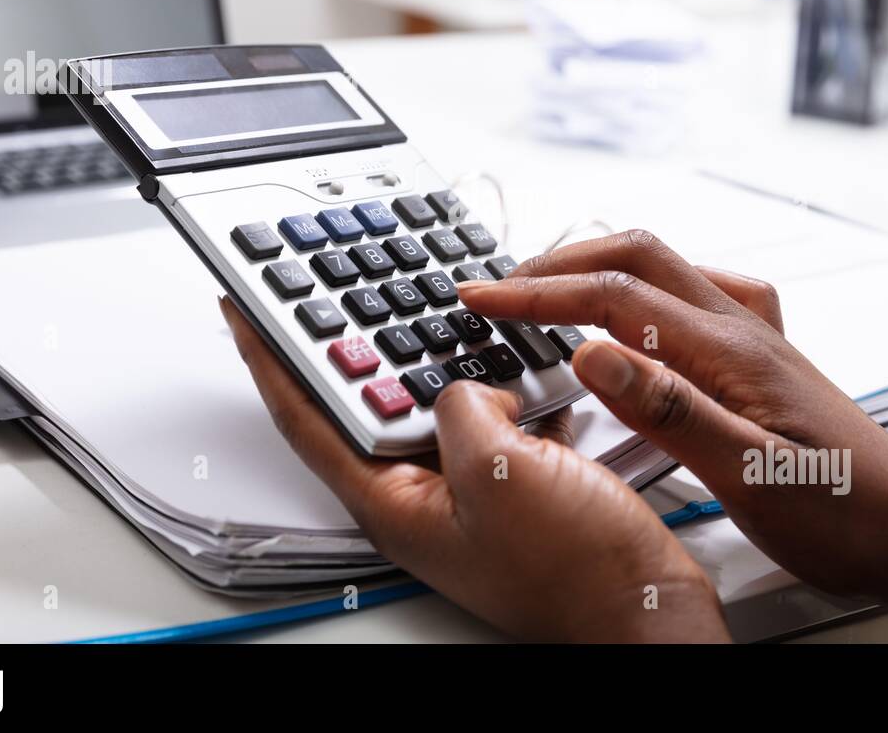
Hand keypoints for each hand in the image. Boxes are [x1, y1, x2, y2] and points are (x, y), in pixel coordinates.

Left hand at [219, 296, 727, 641]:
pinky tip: (517, 351)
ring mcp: (470, 486)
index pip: (306, 419)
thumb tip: (465, 380)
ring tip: (437, 307)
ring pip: (441, 398)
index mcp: (394, 504)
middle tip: (342, 281)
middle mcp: (422, 494)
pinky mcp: (516, 478)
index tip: (241, 306)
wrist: (647, 605)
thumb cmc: (575, 570)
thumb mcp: (500, 473)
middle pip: (369, 400)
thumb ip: (460, 409)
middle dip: (361, 339)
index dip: (266, 358)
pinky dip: (502, 378)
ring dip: (443, 354)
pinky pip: (495, 413)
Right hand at [457, 230, 887, 616]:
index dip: (540, 292)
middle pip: (638, 256)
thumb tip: (591, 351)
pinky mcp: (761, 359)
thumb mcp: (752, 474)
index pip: (615, 295)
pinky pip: (693, 297)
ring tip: (550, 289)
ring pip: (663, 270)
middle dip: (561, 261)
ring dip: (598, 267)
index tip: (482, 295)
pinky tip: (637, 314)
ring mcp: (755, 339)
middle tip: (502, 284)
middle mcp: (742, 329)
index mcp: (730, 351)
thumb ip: (670, 409)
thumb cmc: (844, 512)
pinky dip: (643, 290)